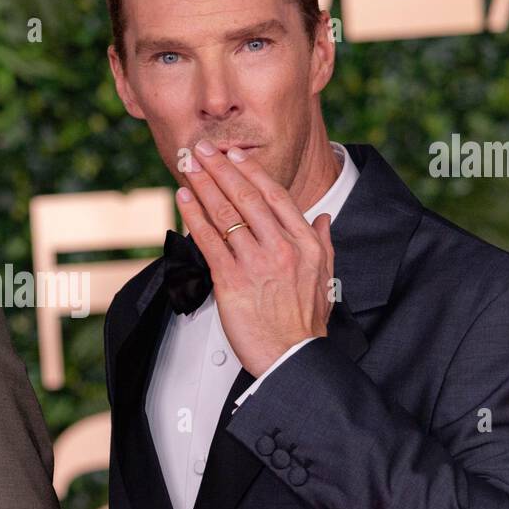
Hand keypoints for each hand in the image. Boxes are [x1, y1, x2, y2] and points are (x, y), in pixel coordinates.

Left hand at [177, 140, 334, 376]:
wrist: (292, 358)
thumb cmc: (305, 324)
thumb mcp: (326, 279)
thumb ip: (324, 244)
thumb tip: (324, 219)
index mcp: (305, 243)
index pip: (275, 196)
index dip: (251, 172)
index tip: (234, 155)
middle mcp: (281, 247)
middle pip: (246, 197)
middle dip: (220, 168)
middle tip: (202, 149)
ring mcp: (256, 263)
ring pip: (225, 213)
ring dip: (203, 185)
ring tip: (188, 167)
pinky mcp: (232, 281)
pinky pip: (209, 241)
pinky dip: (193, 217)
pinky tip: (183, 201)